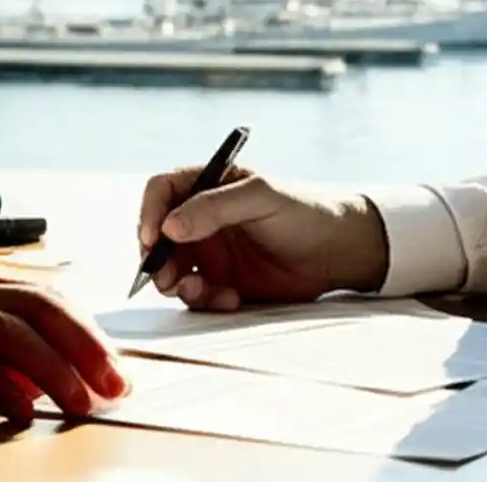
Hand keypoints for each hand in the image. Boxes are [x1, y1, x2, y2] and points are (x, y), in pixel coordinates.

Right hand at [0, 261, 129, 423]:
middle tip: (114, 385)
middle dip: (84, 347)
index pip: (50, 297)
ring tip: (79, 401)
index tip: (115, 366)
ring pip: (9, 333)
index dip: (88, 332)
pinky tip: (23, 410)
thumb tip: (46, 376)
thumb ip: (2, 333)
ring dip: (52, 369)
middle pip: (39, 308)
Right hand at [137, 166, 388, 310]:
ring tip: (203, 291)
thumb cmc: (303, 212)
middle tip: (170, 278)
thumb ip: (214, 208)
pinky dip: (205, 300)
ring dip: (178, 284)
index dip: (149, 213)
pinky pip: (195, 294)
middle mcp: (200, 218)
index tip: (151, 239)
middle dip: (157, 259)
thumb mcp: (261, 198)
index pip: (161, 191)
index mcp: (207, 185)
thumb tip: (168, 227)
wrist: (337, 252)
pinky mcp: (220, 281)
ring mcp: (208, 251)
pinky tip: (231, 298)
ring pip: (171, 269)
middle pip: (157, 236)